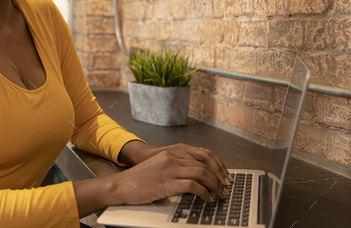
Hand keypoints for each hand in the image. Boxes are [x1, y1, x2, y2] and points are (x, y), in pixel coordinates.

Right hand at [113, 143, 231, 204]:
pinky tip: (206, 199)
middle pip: (206, 164)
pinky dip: (204, 193)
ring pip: (203, 174)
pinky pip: (194, 186)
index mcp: (174, 150)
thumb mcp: (162, 163)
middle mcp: (174, 156)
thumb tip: (200, 172)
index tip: (225, 176)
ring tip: (219, 195)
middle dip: (220, 178)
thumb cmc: (142, 177)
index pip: (205, 154)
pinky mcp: (169, 182)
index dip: (219, 165)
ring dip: (215, 186)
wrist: (124, 184)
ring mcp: (171, 168)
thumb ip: (178, 162)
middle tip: (225, 188)